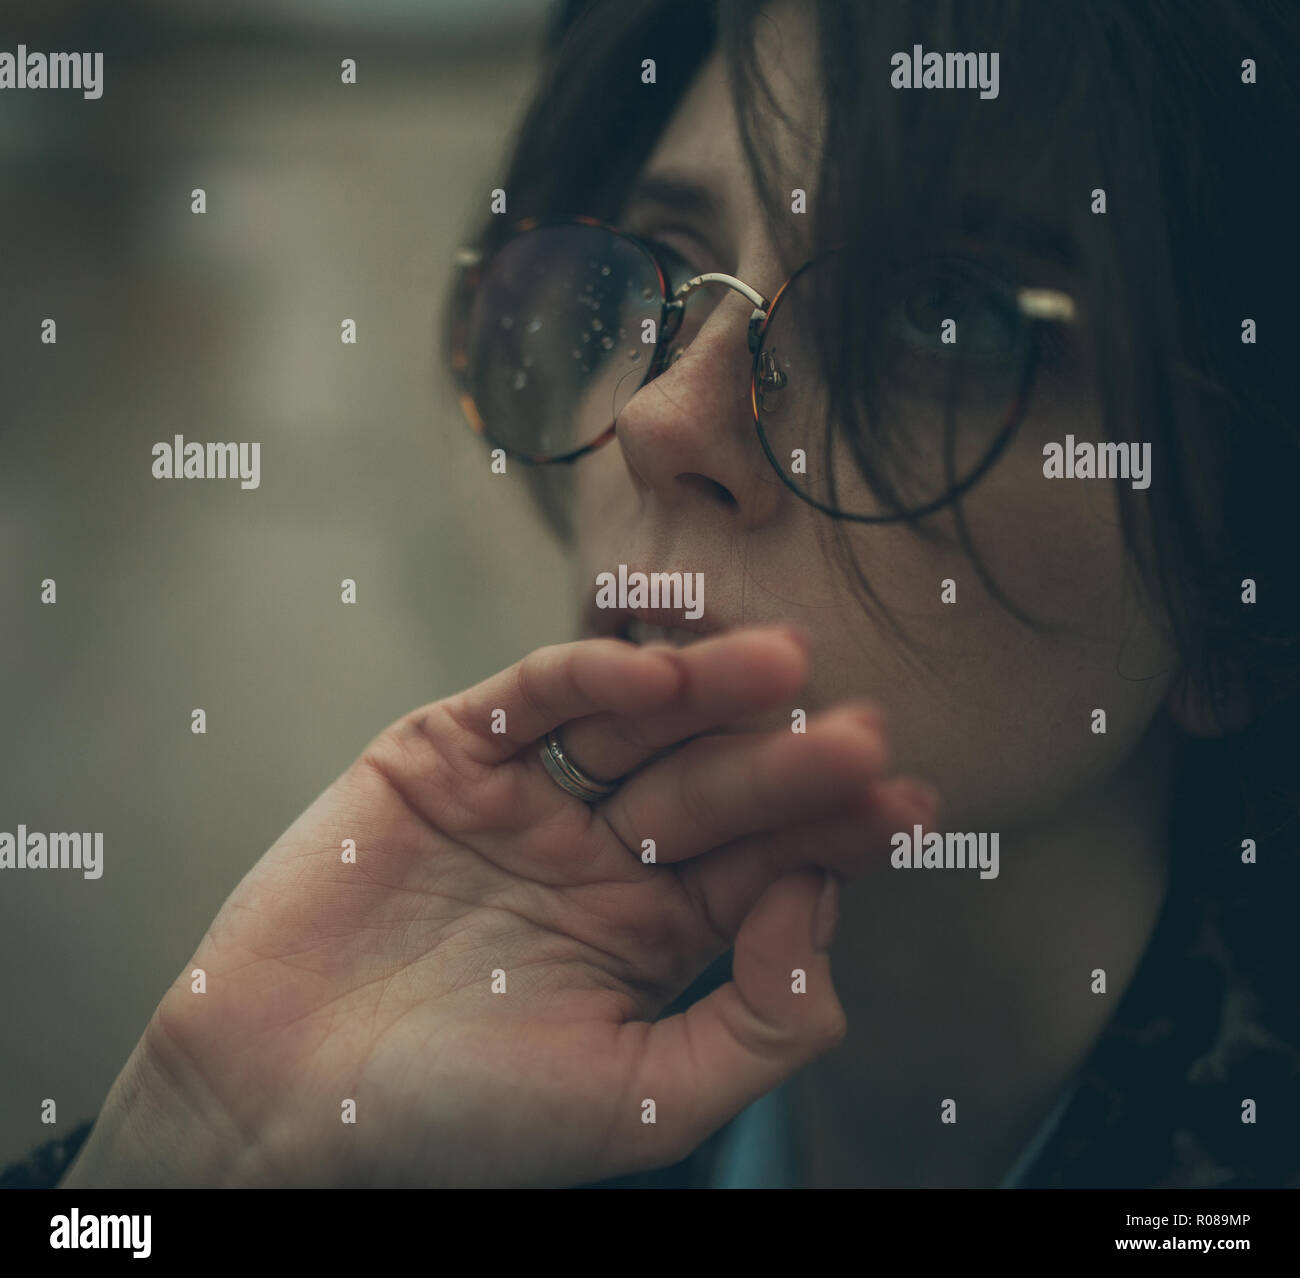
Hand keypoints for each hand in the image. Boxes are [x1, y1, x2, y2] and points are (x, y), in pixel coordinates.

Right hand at [61, 626, 936, 1186]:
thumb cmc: (457, 1119)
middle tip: (862, 730)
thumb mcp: (640, 1100)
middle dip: (788, 762)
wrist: (278, 1098)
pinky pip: (534, 699)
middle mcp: (603, 853)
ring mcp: (532, 796)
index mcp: (655, 931)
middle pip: (716, 789)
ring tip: (785, 666)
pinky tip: (656, 675)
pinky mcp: (452, 752)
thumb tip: (821, 909)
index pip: (766, 865)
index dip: (835, 836)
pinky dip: (592, 680)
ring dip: (709, 693)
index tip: (908, 808)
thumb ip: (759, 1023)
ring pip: (639, 727)